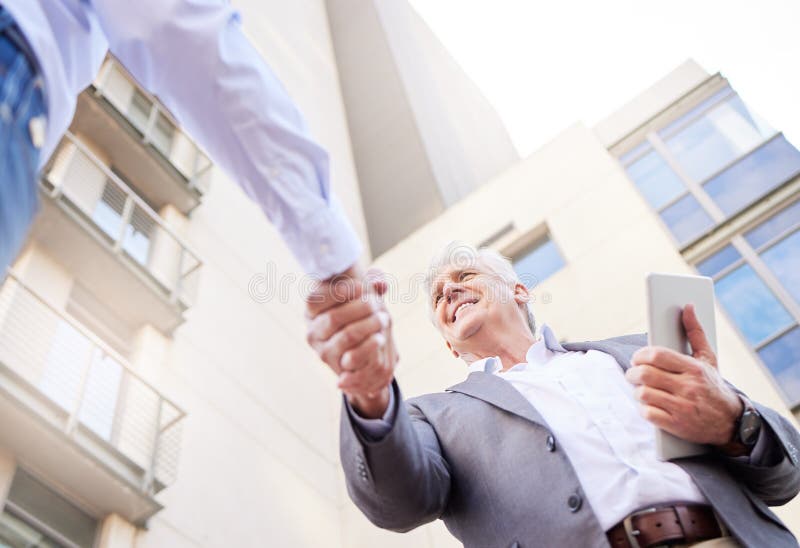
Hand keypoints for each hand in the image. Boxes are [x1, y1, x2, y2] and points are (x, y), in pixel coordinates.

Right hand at [305, 265, 397, 417]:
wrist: (361, 349)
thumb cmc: (359, 314)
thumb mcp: (362, 296)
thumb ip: (370, 284)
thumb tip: (381, 282)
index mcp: (311, 311)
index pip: (315, 299)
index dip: (337, 291)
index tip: (362, 286)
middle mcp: (312, 331)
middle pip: (333, 318)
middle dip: (360, 308)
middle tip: (377, 303)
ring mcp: (323, 351)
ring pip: (347, 336)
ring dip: (369, 325)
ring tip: (384, 318)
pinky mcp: (338, 367)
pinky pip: (353, 357)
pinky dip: (370, 346)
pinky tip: (381, 337)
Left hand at [625, 304, 742, 446]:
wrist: (731, 423)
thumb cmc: (713, 386)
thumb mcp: (708, 359)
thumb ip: (695, 332)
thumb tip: (687, 307)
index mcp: (693, 368)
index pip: (656, 355)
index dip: (640, 355)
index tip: (638, 358)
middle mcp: (688, 388)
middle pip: (645, 374)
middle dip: (633, 373)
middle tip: (633, 374)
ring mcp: (682, 408)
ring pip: (643, 393)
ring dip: (638, 391)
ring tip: (641, 388)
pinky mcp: (677, 425)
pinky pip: (648, 414)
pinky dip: (644, 409)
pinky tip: (649, 405)